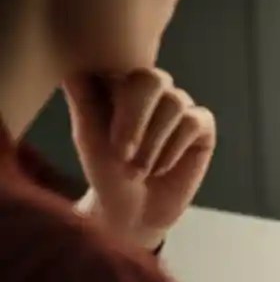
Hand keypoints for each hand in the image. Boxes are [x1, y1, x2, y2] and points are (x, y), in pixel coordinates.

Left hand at [65, 70, 216, 250]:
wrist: (133, 212)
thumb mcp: (89, 138)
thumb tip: (75, 69)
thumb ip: (83, 101)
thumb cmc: (106, 173)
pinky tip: (162, 169)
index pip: (122, 71)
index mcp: (120, 85)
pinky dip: (174, 149)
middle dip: (137, 119)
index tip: (110, 145)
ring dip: (153, 143)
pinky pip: (193, 122)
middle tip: (123, 155)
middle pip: (153, 79)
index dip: (119, 107)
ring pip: (174, 103)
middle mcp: (151, 90)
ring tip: (140, 171)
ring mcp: (178, 106)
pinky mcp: (202, 125)